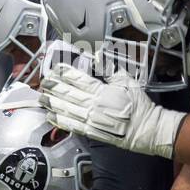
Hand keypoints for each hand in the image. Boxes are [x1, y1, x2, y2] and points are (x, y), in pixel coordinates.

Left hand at [39, 64, 182, 158]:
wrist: (147, 129)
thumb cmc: (140, 106)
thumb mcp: (128, 81)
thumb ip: (111, 69)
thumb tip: (100, 57)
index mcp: (102, 91)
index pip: (79, 79)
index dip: (65, 73)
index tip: (56, 69)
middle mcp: (94, 105)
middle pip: (69, 94)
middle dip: (54, 87)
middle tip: (44, 82)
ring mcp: (92, 119)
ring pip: (67, 109)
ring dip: (53, 103)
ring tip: (43, 98)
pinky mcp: (92, 132)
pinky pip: (72, 125)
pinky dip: (60, 120)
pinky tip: (52, 116)